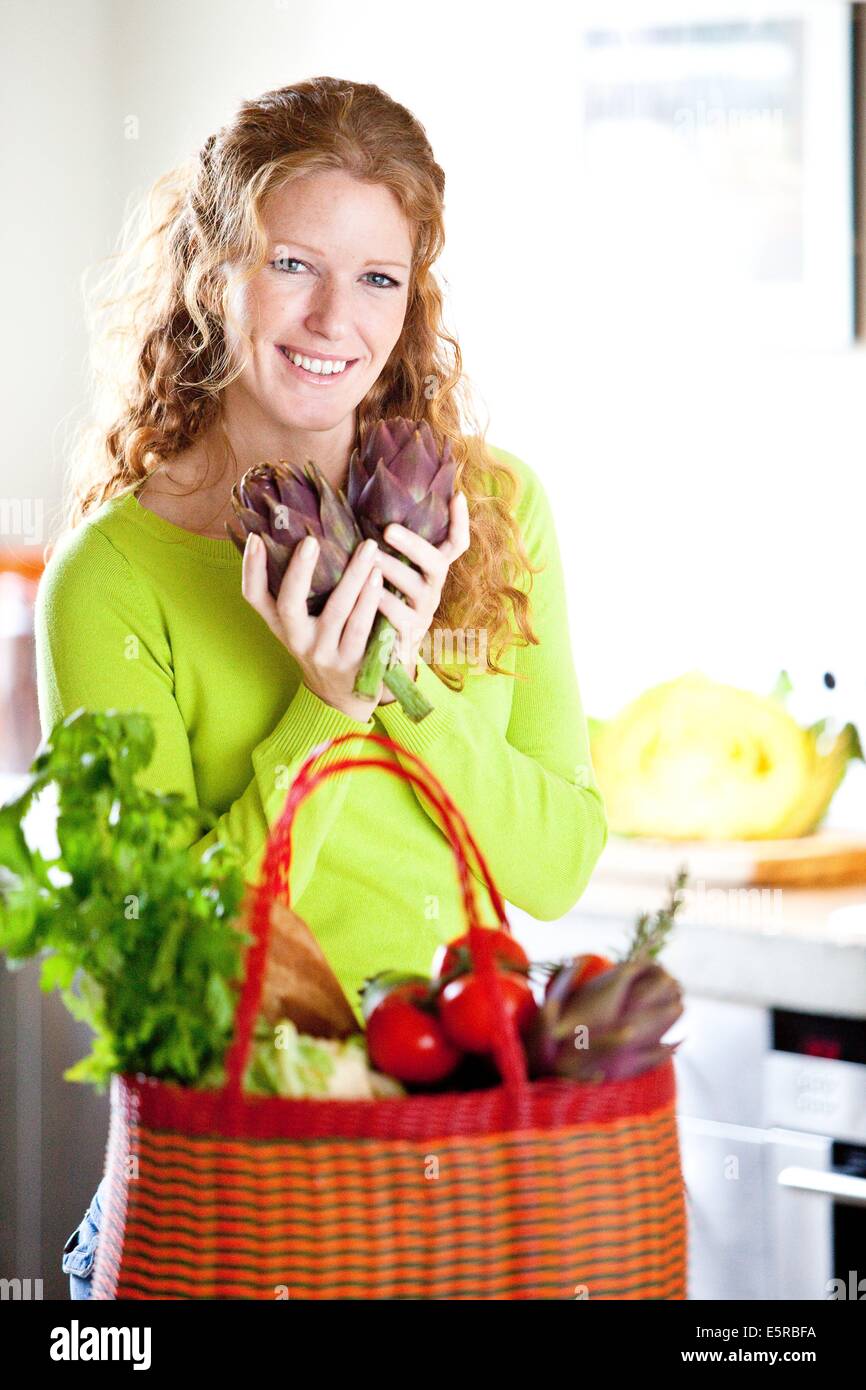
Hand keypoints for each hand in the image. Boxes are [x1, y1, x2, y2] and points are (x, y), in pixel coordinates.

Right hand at [242, 532, 386, 721]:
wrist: (343, 696)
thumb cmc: (323, 644)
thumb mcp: (302, 623)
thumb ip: (298, 589)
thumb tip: (299, 533)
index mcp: (280, 625)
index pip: (254, 597)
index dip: (251, 569)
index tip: (255, 538)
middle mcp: (297, 640)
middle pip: (289, 605)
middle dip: (298, 572)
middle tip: (311, 540)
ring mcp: (325, 653)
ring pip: (336, 612)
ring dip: (352, 578)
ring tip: (367, 548)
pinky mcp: (353, 664)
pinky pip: (362, 629)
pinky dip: (371, 601)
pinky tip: (379, 579)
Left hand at [372, 492, 470, 703]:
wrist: (381, 653)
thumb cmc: (381, 599)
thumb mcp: (389, 570)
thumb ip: (389, 544)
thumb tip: (374, 498)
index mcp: (432, 571)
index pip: (457, 544)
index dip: (460, 522)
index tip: (458, 496)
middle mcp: (433, 589)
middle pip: (436, 563)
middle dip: (414, 544)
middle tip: (388, 529)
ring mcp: (423, 613)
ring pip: (416, 589)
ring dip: (392, 570)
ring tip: (368, 560)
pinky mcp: (409, 635)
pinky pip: (399, 617)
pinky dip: (382, 603)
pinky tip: (364, 595)